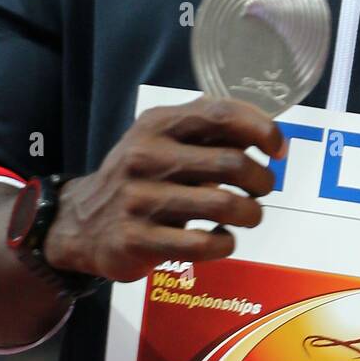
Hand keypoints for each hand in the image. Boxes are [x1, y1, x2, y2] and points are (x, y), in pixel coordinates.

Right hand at [42, 98, 283, 281]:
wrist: (81, 222)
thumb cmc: (138, 175)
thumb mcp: (160, 137)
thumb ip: (205, 128)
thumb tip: (266, 133)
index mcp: (158, 124)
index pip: (221, 116)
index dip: (262, 130)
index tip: (278, 149)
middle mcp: (146, 157)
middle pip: (231, 163)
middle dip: (261, 179)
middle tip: (262, 188)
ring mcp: (139, 200)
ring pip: (223, 205)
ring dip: (251, 212)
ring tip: (248, 214)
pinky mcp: (137, 241)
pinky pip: (203, 244)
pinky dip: (226, 242)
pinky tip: (223, 238)